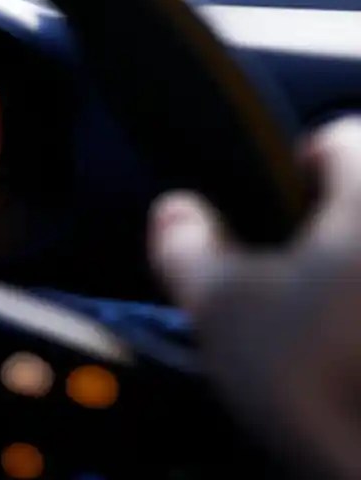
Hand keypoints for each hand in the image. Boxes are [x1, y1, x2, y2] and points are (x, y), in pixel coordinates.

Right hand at [149, 117, 360, 478]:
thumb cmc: (316, 381)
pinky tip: (350, 351)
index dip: (298, 169)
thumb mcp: (220, 307)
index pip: (340, 138)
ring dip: (353, 276)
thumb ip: (186, 247)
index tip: (282, 210)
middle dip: (335, 231)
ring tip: (335, 322)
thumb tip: (176, 214)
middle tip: (303, 281)